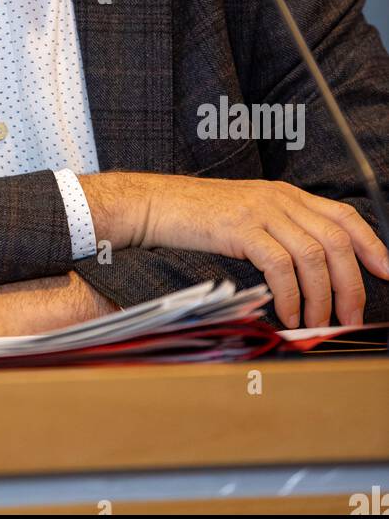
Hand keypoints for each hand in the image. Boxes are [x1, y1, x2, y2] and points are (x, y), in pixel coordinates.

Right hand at [79, 171, 388, 327]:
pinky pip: (280, 265)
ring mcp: (260, 210)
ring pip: (313, 256)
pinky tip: (287, 313)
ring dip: (322, 298)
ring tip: (316, 323)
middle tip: (349, 318)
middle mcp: (279, 198)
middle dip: (351, 285)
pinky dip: (291, 295)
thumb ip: (279, 233)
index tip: (387, 273)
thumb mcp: (247, 218)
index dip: (372, 244)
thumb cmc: (196, 218)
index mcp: (285, 194)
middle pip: (335, 240)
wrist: (154, 204)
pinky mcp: (240, 227)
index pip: (343, 216)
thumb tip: (313, 273)